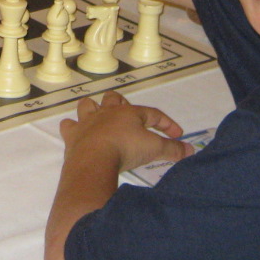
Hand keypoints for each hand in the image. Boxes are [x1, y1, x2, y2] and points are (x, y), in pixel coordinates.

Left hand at [60, 90, 191, 172]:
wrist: (94, 160)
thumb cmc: (126, 149)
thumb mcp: (155, 149)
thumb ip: (173, 149)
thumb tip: (191, 150)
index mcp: (129, 113)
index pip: (153, 114)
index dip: (167, 124)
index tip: (178, 135)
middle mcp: (107, 113)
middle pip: (115, 99)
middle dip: (124, 105)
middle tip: (132, 118)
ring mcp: (87, 122)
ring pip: (88, 105)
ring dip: (94, 109)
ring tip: (100, 117)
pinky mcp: (73, 136)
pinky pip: (69, 125)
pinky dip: (73, 128)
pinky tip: (77, 132)